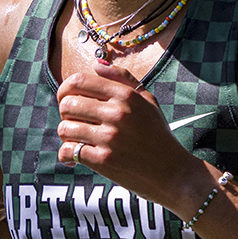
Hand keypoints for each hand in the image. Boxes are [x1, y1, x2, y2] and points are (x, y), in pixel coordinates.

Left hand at [55, 59, 208, 210]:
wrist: (173, 173)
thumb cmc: (158, 135)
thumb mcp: (148, 101)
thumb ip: (123, 79)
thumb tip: (96, 64)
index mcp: (126, 95)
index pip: (78, 81)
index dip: (65, 90)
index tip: (67, 100)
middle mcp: (117, 113)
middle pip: (67, 104)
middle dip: (65, 114)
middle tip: (75, 124)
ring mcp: (110, 138)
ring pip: (64, 128)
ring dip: (66, 137)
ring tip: (78, 141)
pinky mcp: (103, 161)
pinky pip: (68, 151)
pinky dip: (67, 156)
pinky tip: (75, 160)